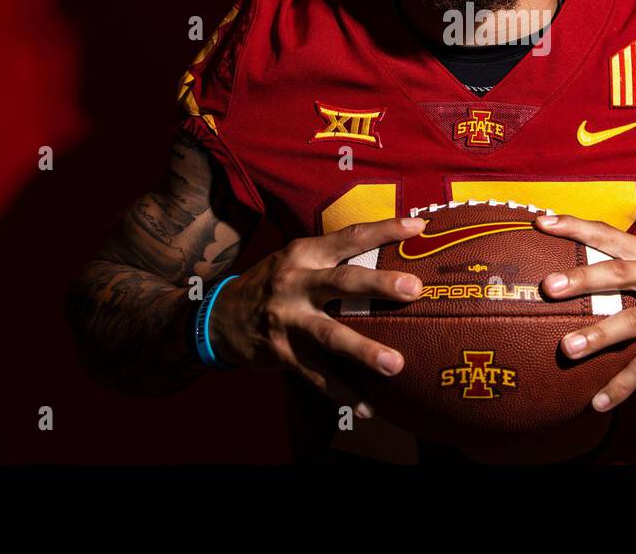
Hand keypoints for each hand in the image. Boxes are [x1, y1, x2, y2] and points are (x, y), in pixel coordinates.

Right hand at [208, 216, 427, 418]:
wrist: (219, 317)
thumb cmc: (273, 283)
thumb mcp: (296, 259)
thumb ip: (333, 256)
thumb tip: (390, 252)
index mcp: (305, 254)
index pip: (349, 237)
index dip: (383, 230)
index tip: (417, 226)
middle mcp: (296, 283)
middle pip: (342, 282)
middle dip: (379, 285)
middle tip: (414, 290)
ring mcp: (288, 320)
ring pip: (330, 336)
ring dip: (364, 351)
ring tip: (395, 364)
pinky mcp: (283, 353)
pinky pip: (317, 376)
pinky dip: (343, 393)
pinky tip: (368, 408)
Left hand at [533, 213, 635, 411]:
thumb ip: (627, 261)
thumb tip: (573, 263)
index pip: (609, 235)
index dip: (576, 227)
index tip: (543, 224)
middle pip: (619, 273)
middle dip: (583, 279)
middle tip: (549, 286)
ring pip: (632, 321)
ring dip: (598, 336)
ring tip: (567, 348)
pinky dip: (621, 384)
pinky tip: (598, 401)